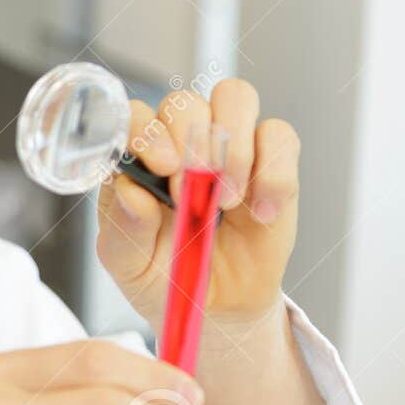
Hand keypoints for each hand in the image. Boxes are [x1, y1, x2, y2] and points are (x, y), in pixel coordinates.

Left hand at [95, 78, 298, 334]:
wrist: (219, 306)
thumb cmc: (167, 277)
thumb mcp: (130, 266)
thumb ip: (125, 228)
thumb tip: (130, 192)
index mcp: (137, 162)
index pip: (135, 117)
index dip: (148, 132)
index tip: (163, 167)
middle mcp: (180, 143)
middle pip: (184, 102)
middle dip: (192, 145)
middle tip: (193, 195)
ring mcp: (227, 145)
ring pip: (235, 97)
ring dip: (234, 148)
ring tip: (227, 202)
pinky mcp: (270, 159)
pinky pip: (280, 134)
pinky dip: (274, 174)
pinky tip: (261, 213)